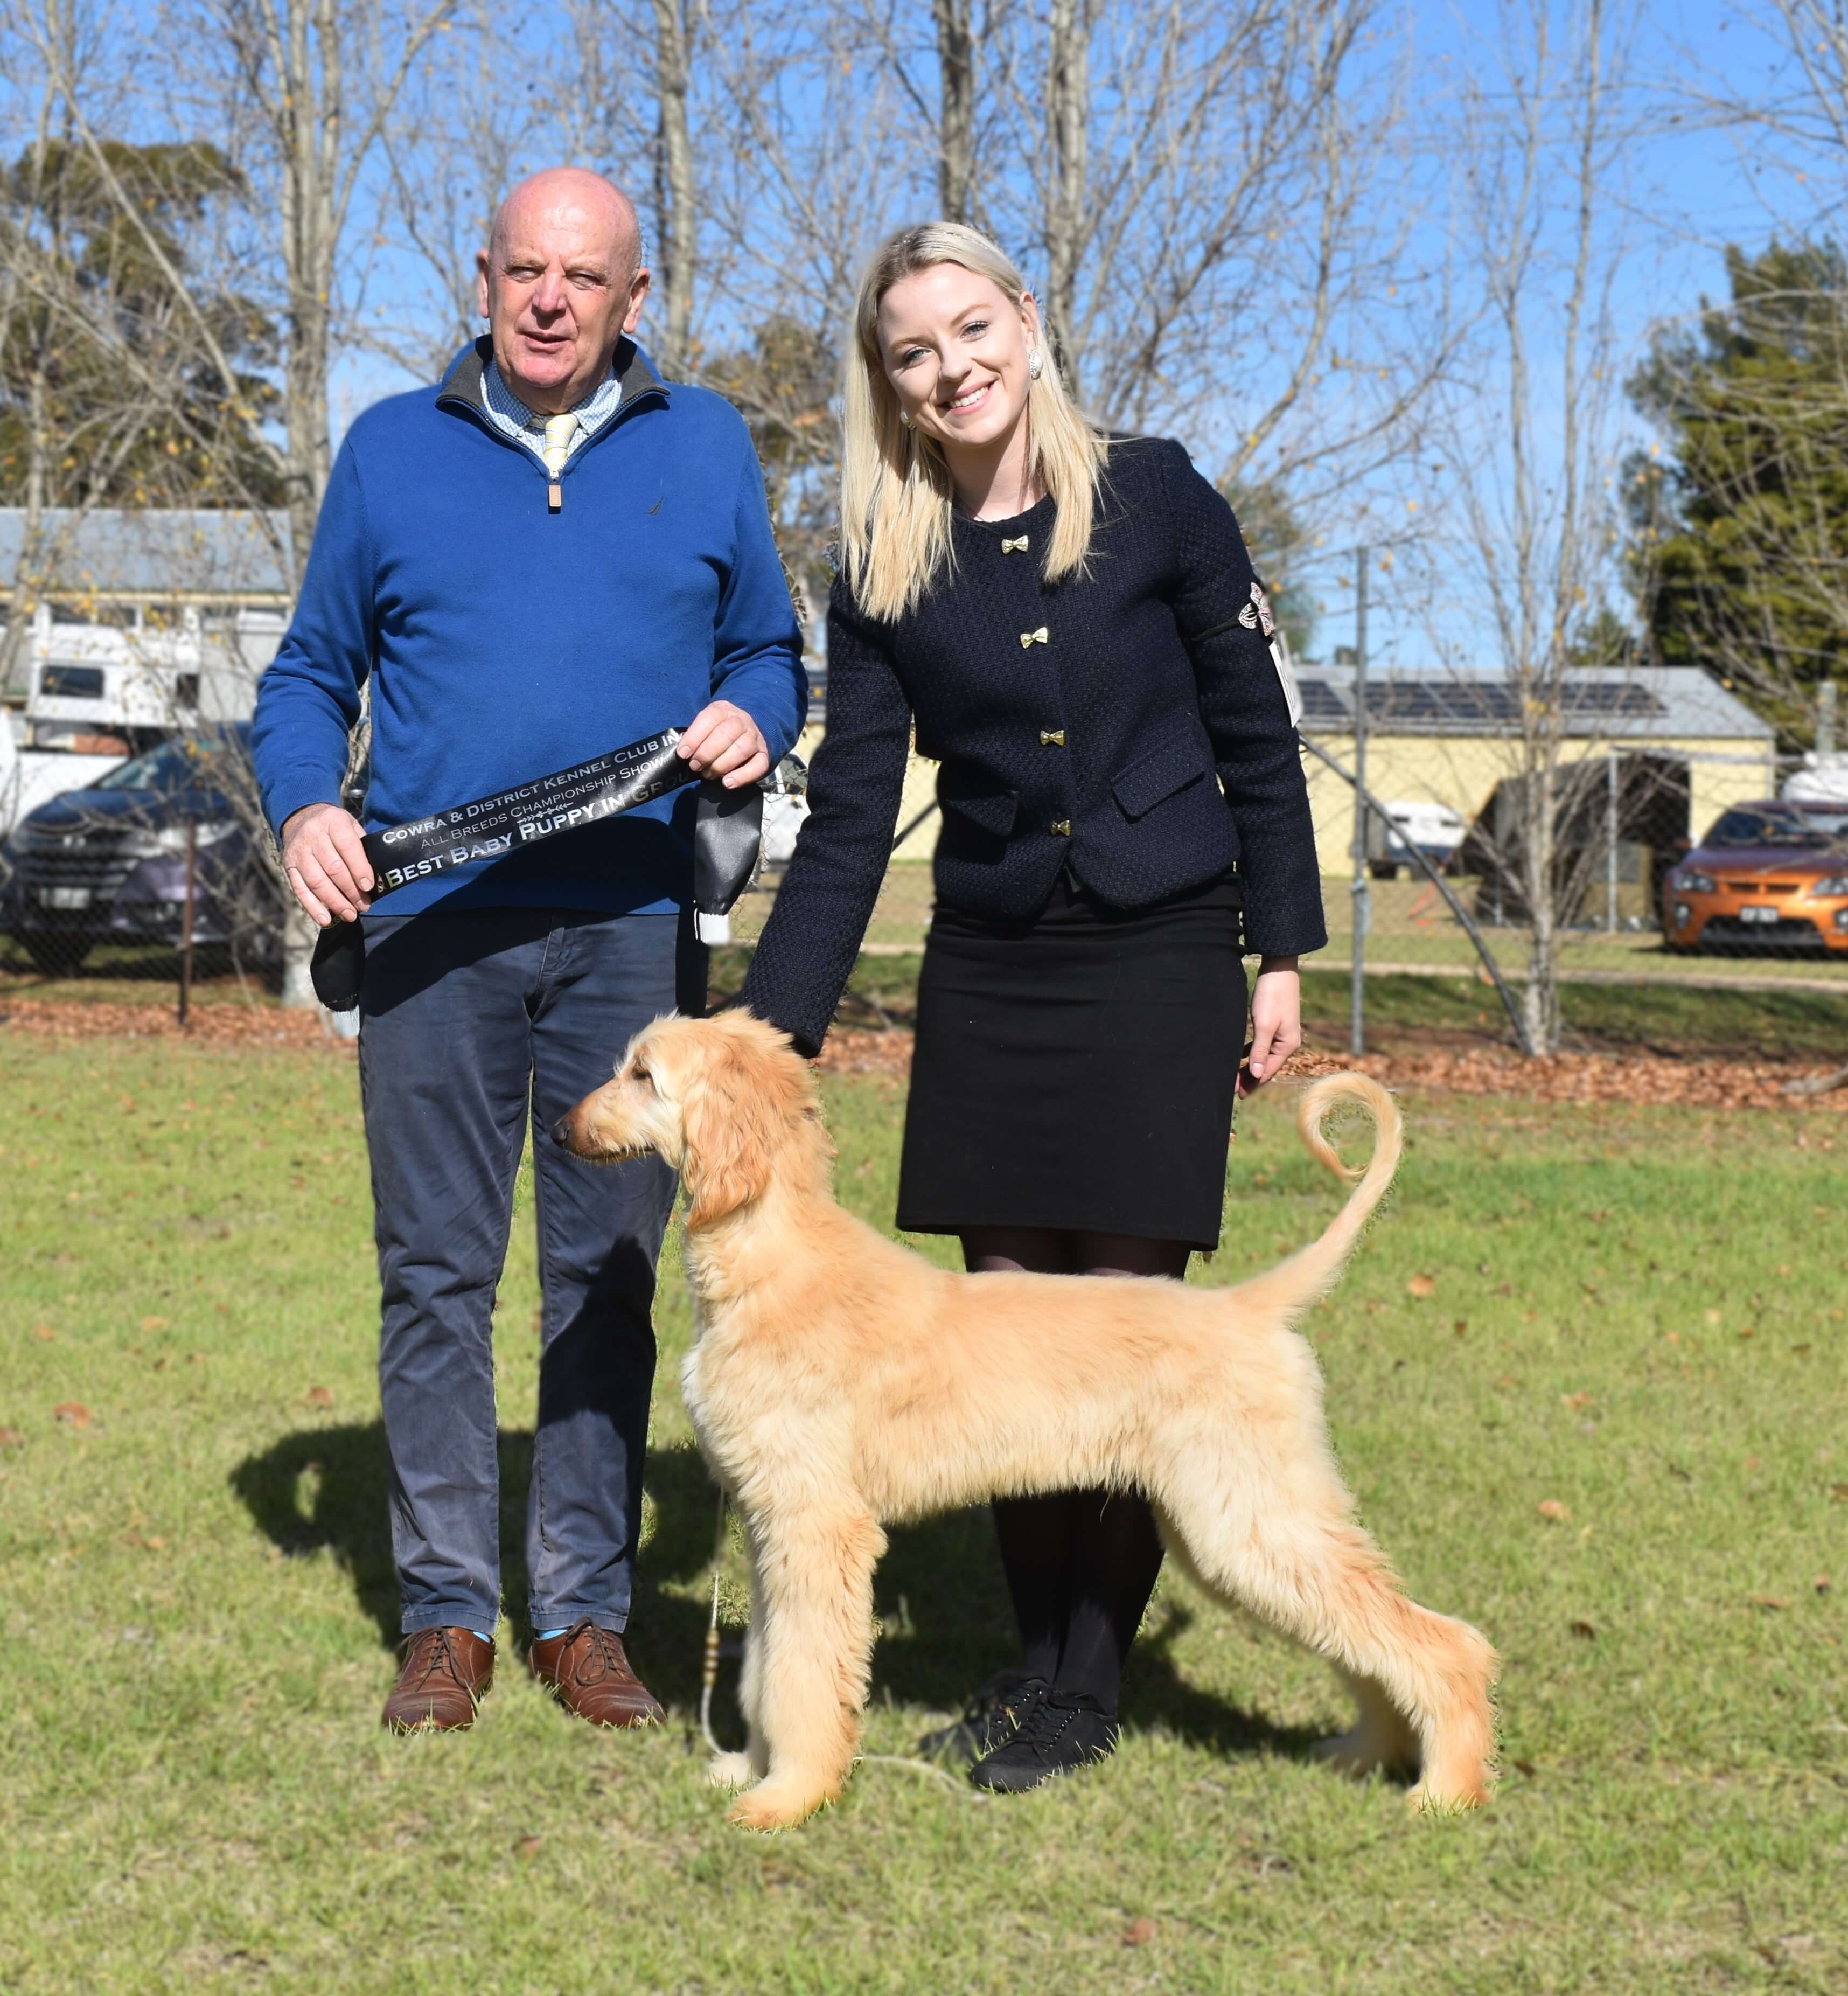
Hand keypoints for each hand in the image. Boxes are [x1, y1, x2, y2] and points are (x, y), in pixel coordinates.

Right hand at [280, 802, 373, 925]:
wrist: (301, 817)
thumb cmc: (334, 827)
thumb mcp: (351, 825)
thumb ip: (362, 846)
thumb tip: (376, 878)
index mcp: (333, 822)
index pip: (348, 847)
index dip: (359, 869)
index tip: (368, 887)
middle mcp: (312, 835)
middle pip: (333, 868)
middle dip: (350, 891)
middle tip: (364, 906)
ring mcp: (298, 852)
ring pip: (316, 881)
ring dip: (335, 902)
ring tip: (350, 914)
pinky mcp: (288, 866)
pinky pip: (300, 889)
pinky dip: (312, 907)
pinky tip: (326, 919)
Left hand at [678, 700, 769, 788]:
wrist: (746, 731)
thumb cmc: (718, 732)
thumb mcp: (705, 725)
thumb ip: (696, 736)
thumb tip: (684, 753)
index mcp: (723, 709)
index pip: (709, 719)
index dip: (694, 737)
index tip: (683, 754)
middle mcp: (741, 720)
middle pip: (726, 734)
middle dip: (706, 753)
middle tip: (695, 766)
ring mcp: (755, 737)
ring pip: (741, 749)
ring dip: (721, 765)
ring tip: (708, 774)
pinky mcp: (763, 755)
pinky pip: (758, 766)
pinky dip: (742, 776)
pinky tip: (727, 783)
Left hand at [1240, 956, 1300, 1093]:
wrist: (1279, 970)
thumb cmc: (1271, 996)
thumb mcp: (1264, 1024)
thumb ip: (1259, 1050)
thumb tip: (1256, 1075)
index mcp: (1286, 1045)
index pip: (1267, 1071)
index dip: (1252, 1084)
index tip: (1237, 1094)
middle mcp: (1286, 1043)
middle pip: (1266, 1067)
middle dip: (1250, 1078)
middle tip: (1232, 1090)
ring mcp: (1281, 1034)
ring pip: (1263, 1057)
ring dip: (1249, 1067)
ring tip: (1235, 1077)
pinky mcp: (1275, 1025)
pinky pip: (1262, 1046)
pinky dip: (1251, 1053)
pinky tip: (1240, 1056)